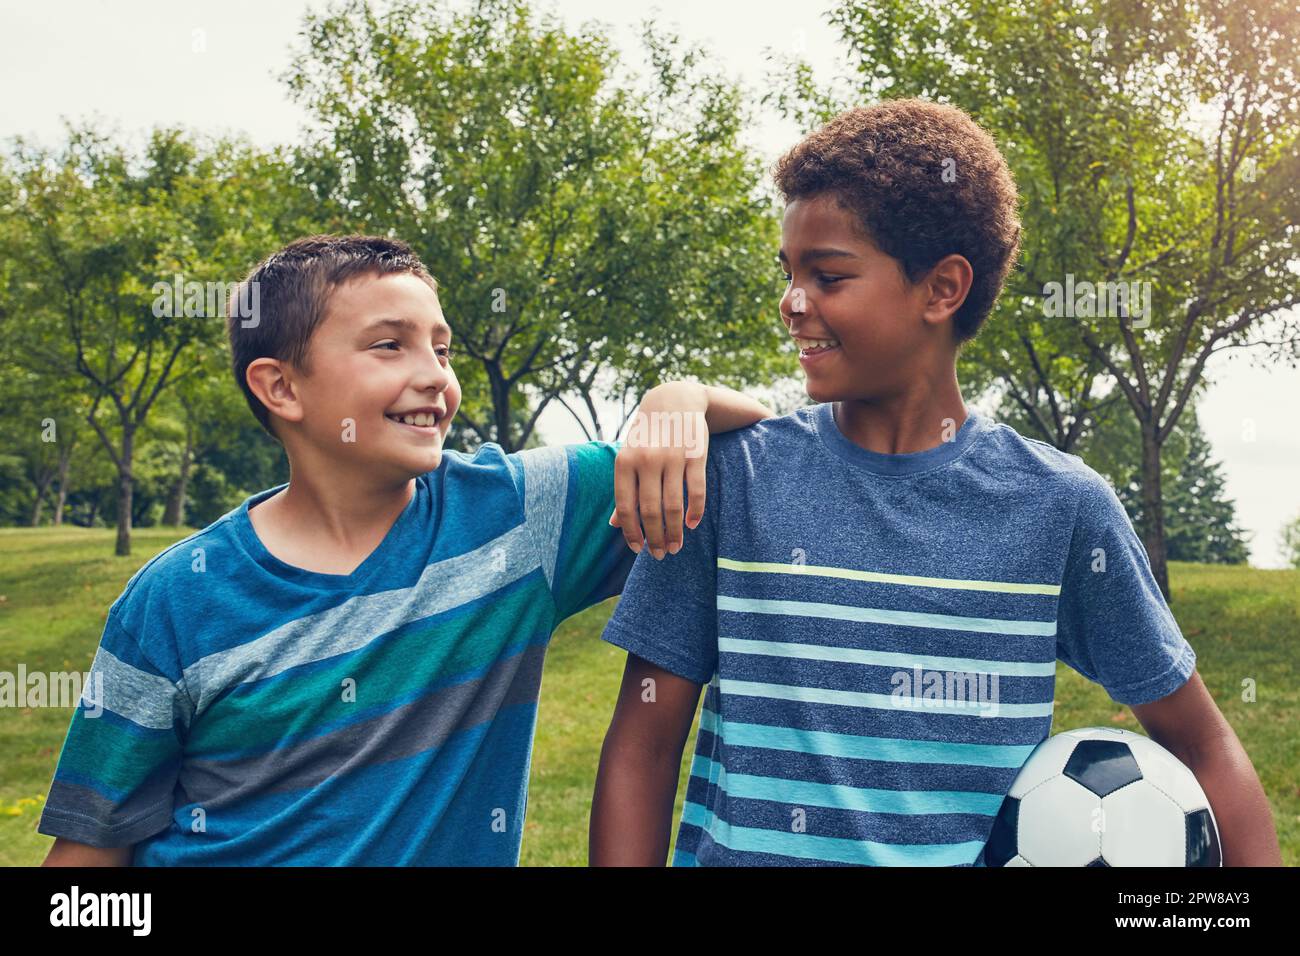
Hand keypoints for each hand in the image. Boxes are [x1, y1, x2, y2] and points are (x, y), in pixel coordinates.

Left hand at [610, 382, 709, 559]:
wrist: (674, 402)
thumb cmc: (647, 436)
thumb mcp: (629, 457)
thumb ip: (624, 490)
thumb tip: (615, 525)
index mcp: (625, 462)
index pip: (625, 506)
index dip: (631, 532)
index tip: (637, 550)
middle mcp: (647, 460)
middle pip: (650, 510)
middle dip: (655, 537)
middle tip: (660, 554)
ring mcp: (672, 457)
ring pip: (673, 505)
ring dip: (675, 531)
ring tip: (675, 547)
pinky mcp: (696, 456)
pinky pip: (697, 491)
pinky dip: (695, 512)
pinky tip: (691, 525)